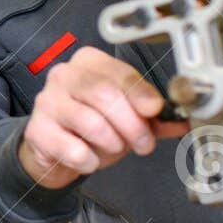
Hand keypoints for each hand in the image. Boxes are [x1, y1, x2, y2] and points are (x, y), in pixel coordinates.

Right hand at [19, 46, 188, 188]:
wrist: (53, 148)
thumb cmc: (92, 126)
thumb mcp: (126, 117)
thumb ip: (154, 118)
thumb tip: (185, 121)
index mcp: (90, 63)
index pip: (119, 73)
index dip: (141, 93)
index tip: (155, 110)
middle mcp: (64, 75)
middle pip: (104, 94)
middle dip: (132, 124)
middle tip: (144, 144)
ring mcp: (47, 101)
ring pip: (90, 121)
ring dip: (112, 142)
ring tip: (116, 148)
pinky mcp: (37, 130)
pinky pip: (71, 148)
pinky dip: (88, 160)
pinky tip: (90, 160)